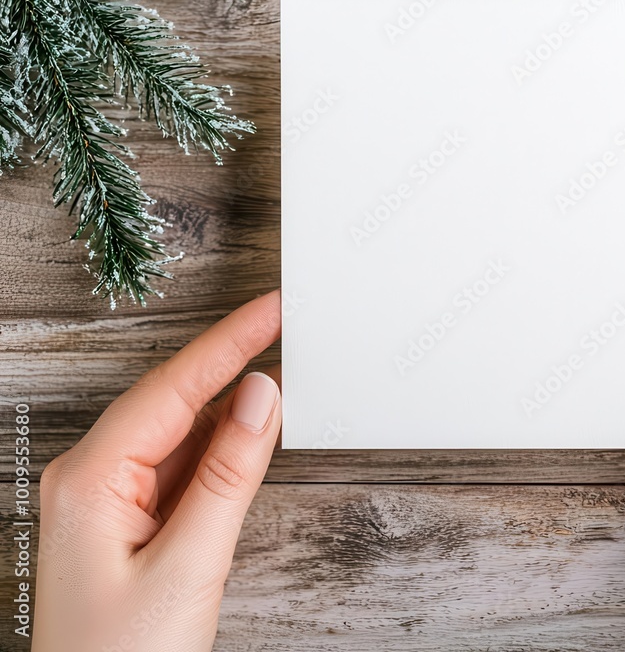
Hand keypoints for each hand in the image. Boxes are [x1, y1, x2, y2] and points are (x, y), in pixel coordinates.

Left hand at [32, 291, 282, 651]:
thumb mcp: (188, 564)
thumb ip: (227, 475)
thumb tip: (260, 398)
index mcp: (89, 480)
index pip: (172, 389)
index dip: (229, 343)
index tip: (272, 310)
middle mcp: (93, 479)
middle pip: (173, 401)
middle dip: (231, 363)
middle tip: (284, 325)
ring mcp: (110, 502)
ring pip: (181, 433)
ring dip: (231, 407)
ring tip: (283, 371)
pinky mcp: (131, 523)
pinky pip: (183, 467)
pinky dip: (223, 449)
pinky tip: (254, 432)